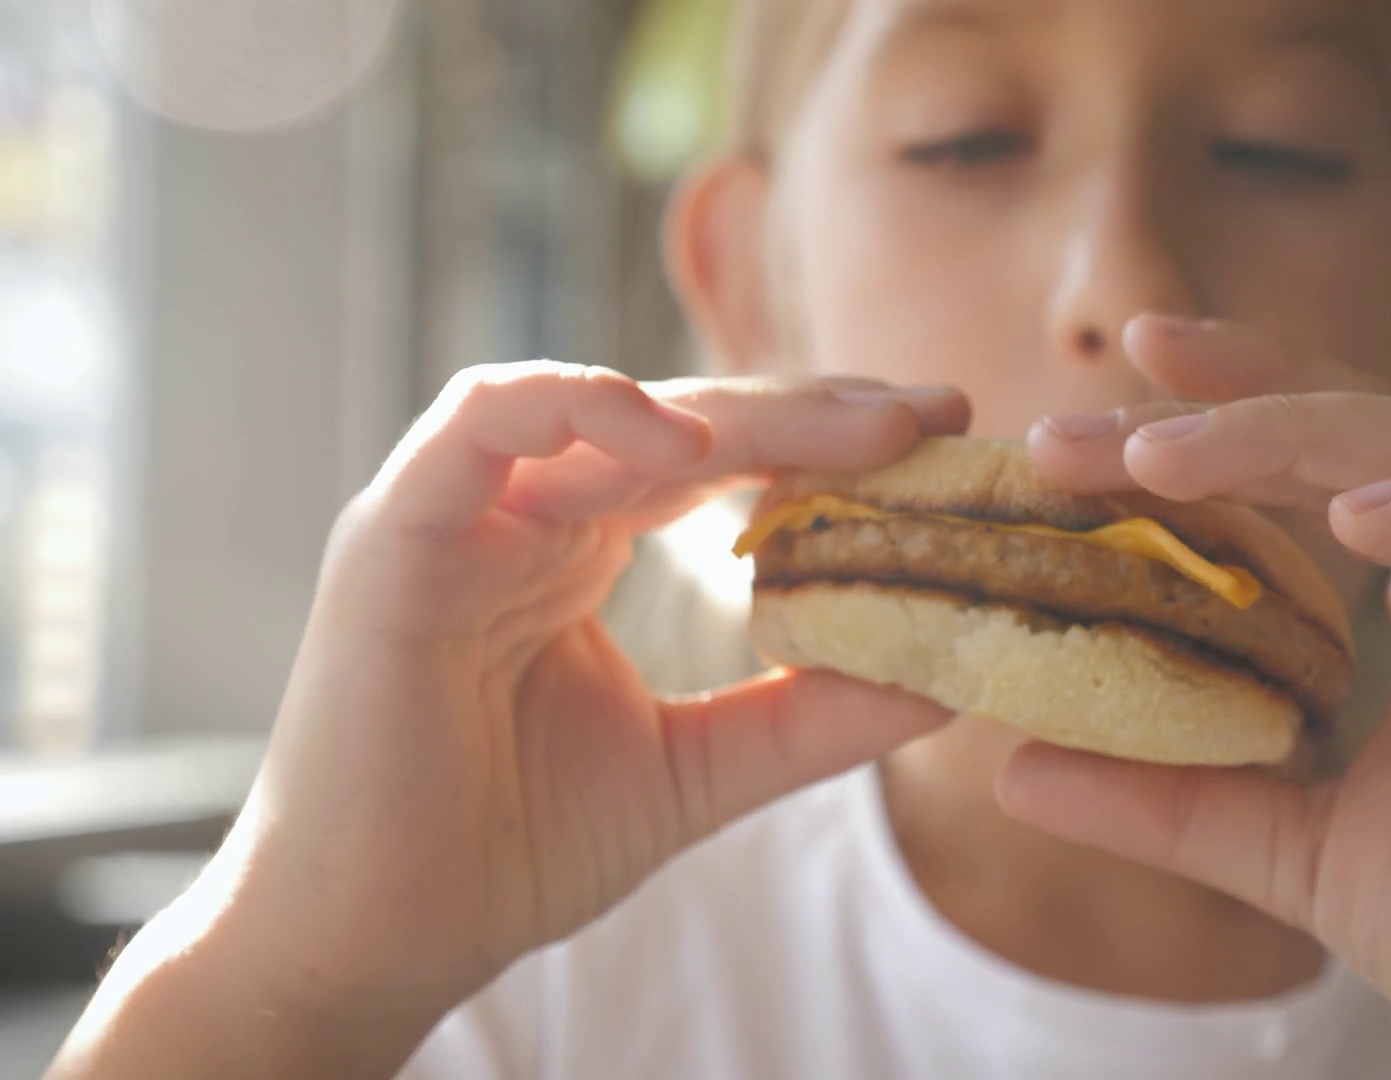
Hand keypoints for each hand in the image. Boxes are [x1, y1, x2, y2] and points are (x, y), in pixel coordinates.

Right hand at [53, 365, 964, 1078]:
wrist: (380, 939)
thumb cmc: (514, 848)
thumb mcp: (698, 770)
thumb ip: (808, 716)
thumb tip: (951, 676)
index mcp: (583, 546)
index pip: (722, 459)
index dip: (831, 443)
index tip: (943, 439)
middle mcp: (523, 512)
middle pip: (684, 418)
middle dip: (815, 410)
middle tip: (932, 412)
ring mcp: (455, 513)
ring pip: (601, 404)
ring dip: (732, 407)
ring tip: (854, 432)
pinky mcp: (392, 536)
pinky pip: (478, 426)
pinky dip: (576, 410)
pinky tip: (683, 443)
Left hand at [1003, 317, 1390, 1079]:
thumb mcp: (1285, 850)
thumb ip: (1164, 800)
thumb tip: (1012, 768)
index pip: (1303, 465)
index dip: (1204, 419)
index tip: (1079, 420)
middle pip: (1352, 423)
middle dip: (1225, 401)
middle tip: (1104, 399)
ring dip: (1301, 431)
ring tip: (1173, 455)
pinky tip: (1364, 516)